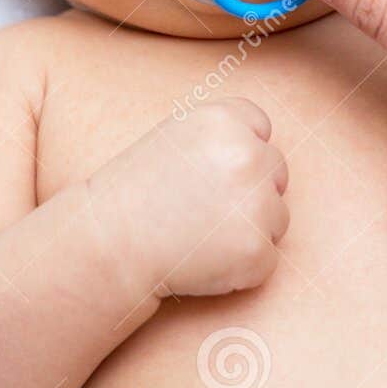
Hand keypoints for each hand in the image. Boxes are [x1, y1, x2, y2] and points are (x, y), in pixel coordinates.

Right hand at [86, 97, 289, 297]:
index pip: (260, 129)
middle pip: (276, 172)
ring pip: (277, 217)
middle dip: (252, 192)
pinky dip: (242, 267)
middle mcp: (247, 155)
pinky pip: (266, 259)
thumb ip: (219, 135)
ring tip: (199, 235)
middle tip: (204, 210)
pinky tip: (203, 260)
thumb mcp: (173, 138)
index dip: (240, 153)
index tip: (213, 174)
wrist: (109, 245)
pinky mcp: (257, 250)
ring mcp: (256, 204)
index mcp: (224, 121)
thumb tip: (262, 145)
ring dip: (250, 230)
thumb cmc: (133, 192)